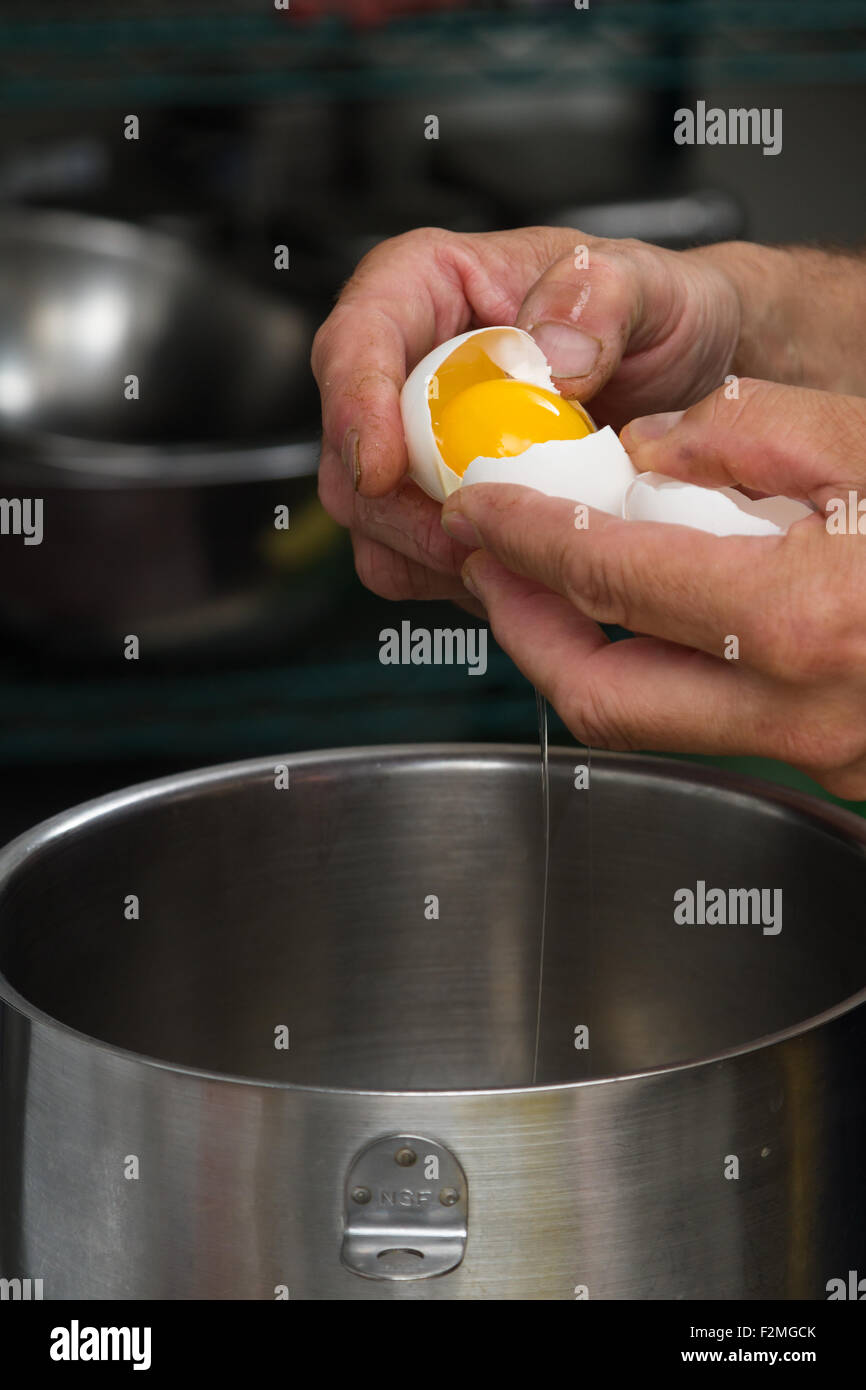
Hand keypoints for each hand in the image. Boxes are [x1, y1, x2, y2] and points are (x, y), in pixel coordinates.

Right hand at [312, 226, 741, 606]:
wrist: (692, 380)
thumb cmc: (659, 315)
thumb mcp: (650, 283)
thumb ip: (602, 297)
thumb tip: (546, 357)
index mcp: (428, 288)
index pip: (355, 340)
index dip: (354, 407)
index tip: (381, 467)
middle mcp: (406, 372)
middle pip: (348, 453)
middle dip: (399, 510)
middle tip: (477, 534)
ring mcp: (415, 450)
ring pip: (373, 523)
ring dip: (433, 552)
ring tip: (518, 549)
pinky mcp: (438, 511)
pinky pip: (414, 564)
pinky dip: (460, 575)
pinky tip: (522, 563)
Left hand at [441, 378, 865, 799]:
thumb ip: (746, 432)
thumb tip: (649, 451)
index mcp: (794, 619)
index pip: (605, 577)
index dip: (522, 538)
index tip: (477, 510)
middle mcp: (794, 711)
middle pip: (598, 695)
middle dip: (522, 631)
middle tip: (489, 573)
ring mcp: (820, 755)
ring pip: (654, 726)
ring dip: (588, 659)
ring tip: (561, 592)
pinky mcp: (841, 769)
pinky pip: (721, 727)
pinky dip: (668, 674)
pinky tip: (670, 623)